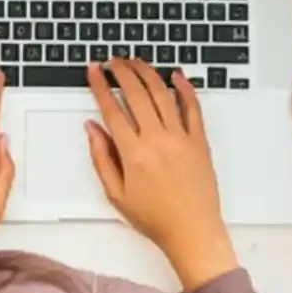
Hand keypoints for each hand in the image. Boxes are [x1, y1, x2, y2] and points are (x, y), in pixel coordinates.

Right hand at [85, 59, 238, 291]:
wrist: (192, 231)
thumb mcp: (116, 194)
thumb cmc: (154, 218)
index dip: (100, 85)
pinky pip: (192, 108)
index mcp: (133, 153)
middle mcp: (157, 139)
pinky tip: (176, 75)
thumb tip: (91, 128)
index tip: (94, 70)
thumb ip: (101, 157)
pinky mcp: (199, 141)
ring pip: (162, 94)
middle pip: (136, 94)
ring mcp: (181, 138)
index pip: (112, 109)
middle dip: (122, 72)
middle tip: (113, 60)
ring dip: (148, 73)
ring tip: (136, 61)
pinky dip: (184, 88)